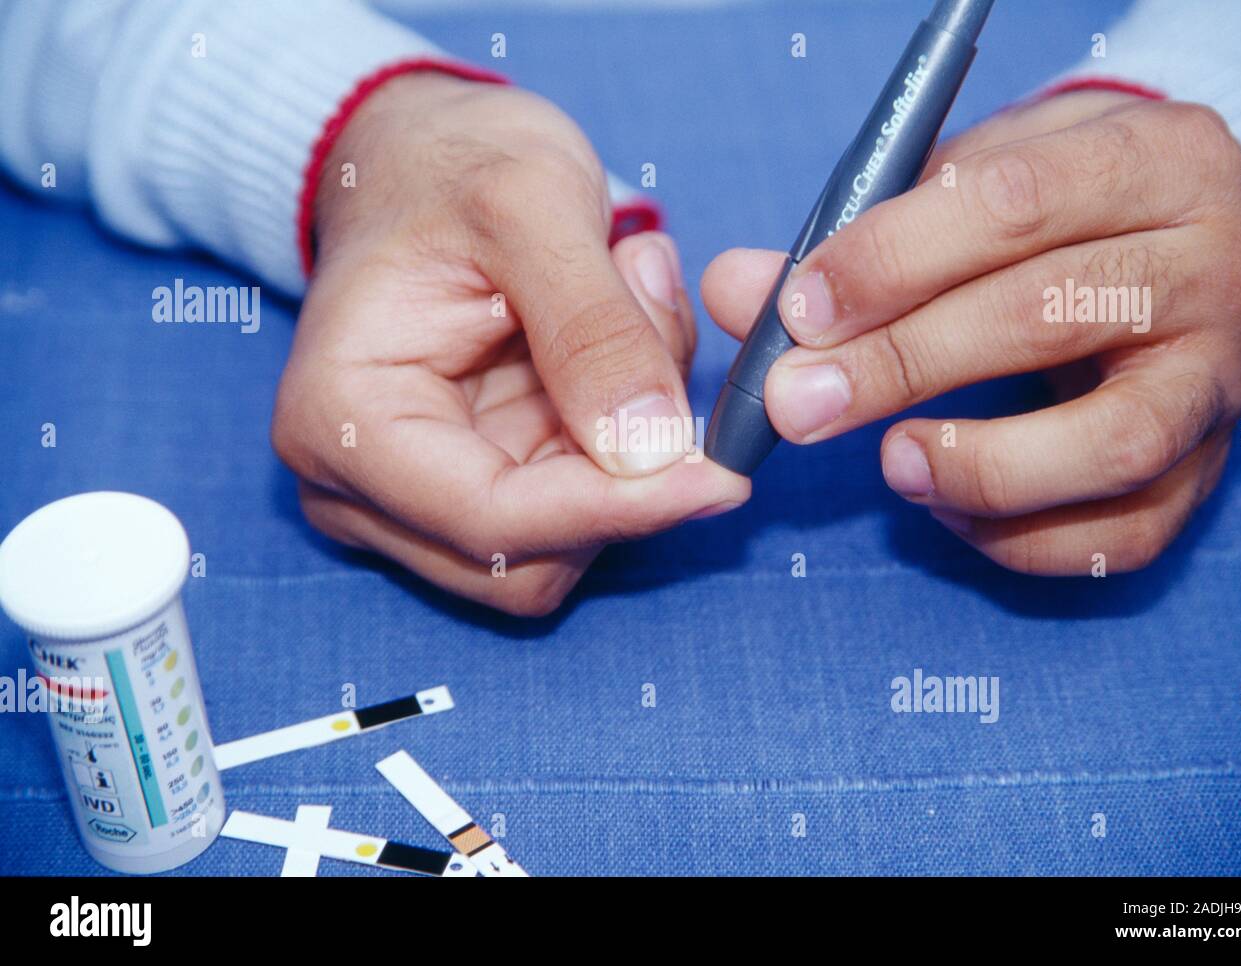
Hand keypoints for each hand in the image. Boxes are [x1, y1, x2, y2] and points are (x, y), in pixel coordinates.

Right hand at [273, 74, 747, 614]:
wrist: (425, 162)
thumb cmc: (452, 167)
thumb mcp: (530, 206)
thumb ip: (593, 329)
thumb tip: (652, 450)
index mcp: (342, 419)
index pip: (489, 520)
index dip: (614, 509)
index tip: (720, 477)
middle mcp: (361, 485)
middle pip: (528, 558)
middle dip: (621, 474)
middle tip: (660, 330)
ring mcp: (417, 498)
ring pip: (565, 543)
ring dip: (628, 453)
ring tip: (631, 308)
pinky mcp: (476, 488)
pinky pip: (578, 507)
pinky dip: (624, 441)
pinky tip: (622, 346)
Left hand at [703, 91, 1240, 573]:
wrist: (1166, 247)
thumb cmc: (1047, 213)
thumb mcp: (961, 184)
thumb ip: (849, 237)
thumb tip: (734, 291)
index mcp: (1155, 159)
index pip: (1016, 200)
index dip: (894, 259)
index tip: (801, 308)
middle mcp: (1214, 264)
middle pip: (1050, 315)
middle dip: (903, 364)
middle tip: (798, 403)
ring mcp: (1220, 377)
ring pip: (1112, 441)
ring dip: (979, 464)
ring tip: (889, 463)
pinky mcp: (1209, 471)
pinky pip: (1123, 534)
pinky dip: (1019, 536)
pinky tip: (943, 506)